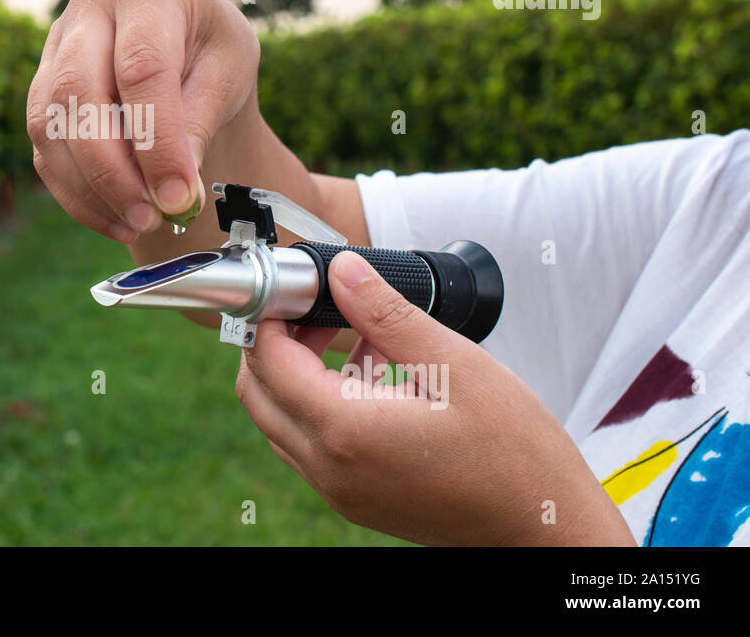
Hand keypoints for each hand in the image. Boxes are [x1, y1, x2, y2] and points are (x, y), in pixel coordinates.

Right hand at [26, 0, 259, 242]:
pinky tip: (116, 218)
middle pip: (77, 91)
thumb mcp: (229, 69)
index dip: (157, 139)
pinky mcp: (41, 87)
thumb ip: (201, 120)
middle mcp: (89, 7)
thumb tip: (173, 189)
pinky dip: (77, 193)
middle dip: (111, 168)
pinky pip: (44, 148)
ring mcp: (55, 45)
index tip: (178, 195)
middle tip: (150, 216)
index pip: (141, 67)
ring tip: (139, 222)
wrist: (184, 42)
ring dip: (90, 186)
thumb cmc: (211, 49)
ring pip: (49, 124)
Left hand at [235, 250, 635, 545]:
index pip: (268, 361)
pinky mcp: (354, 499)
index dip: (272, 315)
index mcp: (345, 430)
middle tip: (315, 309)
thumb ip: (387, 314)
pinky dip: (318, 406)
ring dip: (295, 374)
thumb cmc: (515, 455)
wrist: (545, 529)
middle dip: (272, 343)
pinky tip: (372, 377)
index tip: (295, 287)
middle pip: (257, 393)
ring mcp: (337, 490)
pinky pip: (308, 447)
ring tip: (354, 338)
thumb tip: (342, 271)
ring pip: (278, 421)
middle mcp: (328, 468)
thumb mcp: (455, 365)